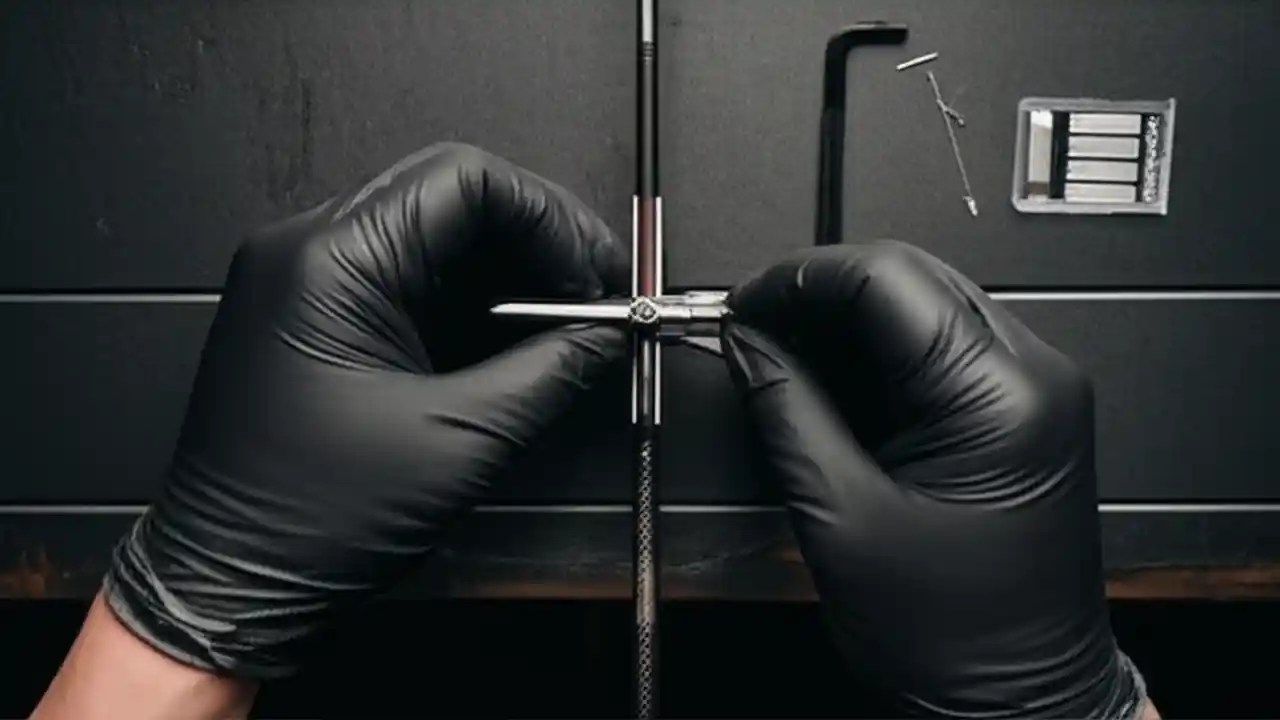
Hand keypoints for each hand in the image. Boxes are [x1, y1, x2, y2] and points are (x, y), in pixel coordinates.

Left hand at [101, 142, 628, 677]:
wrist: (231, 581)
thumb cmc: (307, 521)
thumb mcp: (458, 441)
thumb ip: (548, 372)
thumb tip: (601, 334)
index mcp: (329, 260)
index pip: (465, 179)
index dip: (549, 218)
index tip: (594, 270)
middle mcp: (307, 251)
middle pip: (453, 198)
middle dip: (537, 243)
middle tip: (593, 293)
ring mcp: (306, 281)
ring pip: (435, 236)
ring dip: (507, 272)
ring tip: (562, 322)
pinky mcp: (315, 314)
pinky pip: (407, 278)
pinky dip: (468, 301)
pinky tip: (512, 338)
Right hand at [720, 241, 1148, 716]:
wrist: (1016, 701)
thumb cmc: (954, 639)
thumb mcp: (841, 516)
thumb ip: (785, 407)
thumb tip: (747, 338)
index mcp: (1000, 398)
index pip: (885, 277)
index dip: (798, 278)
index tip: (744, 302)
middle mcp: (1034, 377)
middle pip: (906, 278)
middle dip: (817, 296)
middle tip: (750, 329)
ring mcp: (1034, 390)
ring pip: (920, 303)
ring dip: (842, 323)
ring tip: (778, 360)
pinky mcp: (1020, 409)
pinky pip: (937, 347)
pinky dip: (874, 355)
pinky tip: (825, 383)